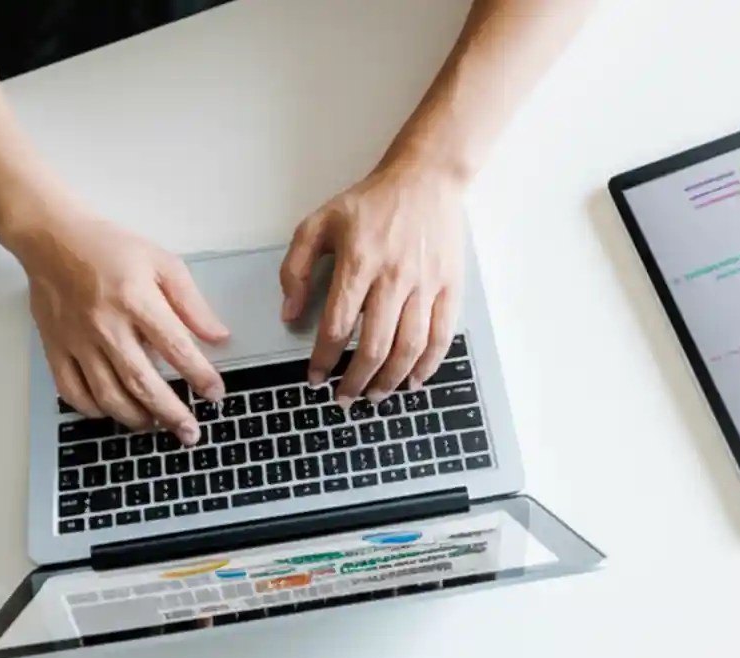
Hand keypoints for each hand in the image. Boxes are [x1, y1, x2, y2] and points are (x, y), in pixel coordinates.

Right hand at [5, 206, 228, 444]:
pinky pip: (72, 391)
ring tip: (156, 426)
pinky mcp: (55, 348)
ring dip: (135, 418)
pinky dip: (93, 409)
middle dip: (170, 413)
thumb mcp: (162, 262)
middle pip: (141, 382)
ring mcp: (77, 341)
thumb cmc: (110, 248)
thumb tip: (218, 337)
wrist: (51, 238)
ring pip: (107, 395)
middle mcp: (106, 326)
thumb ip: (191, 302)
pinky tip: (112, 412)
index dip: (199, 376)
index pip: (176, 348)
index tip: (216, 394)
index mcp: (136, 300)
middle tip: (190, 433)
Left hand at [280, 166, 464, 404]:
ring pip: (409, 347)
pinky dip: (428, 364)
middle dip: (356, 380)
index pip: (338, 325)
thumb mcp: (319, 223)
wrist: (426, 179)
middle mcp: (394, 276)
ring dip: (390, 380)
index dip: (324, 359)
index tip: (315, 377)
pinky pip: (440, 335)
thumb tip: (290, 313)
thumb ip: (296, 268)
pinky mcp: (449, 286)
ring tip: (375, 396)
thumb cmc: (371, 202)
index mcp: (359, 261)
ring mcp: (425, 283)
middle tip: (344, 397)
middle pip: (375, 345)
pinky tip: (413, 380)